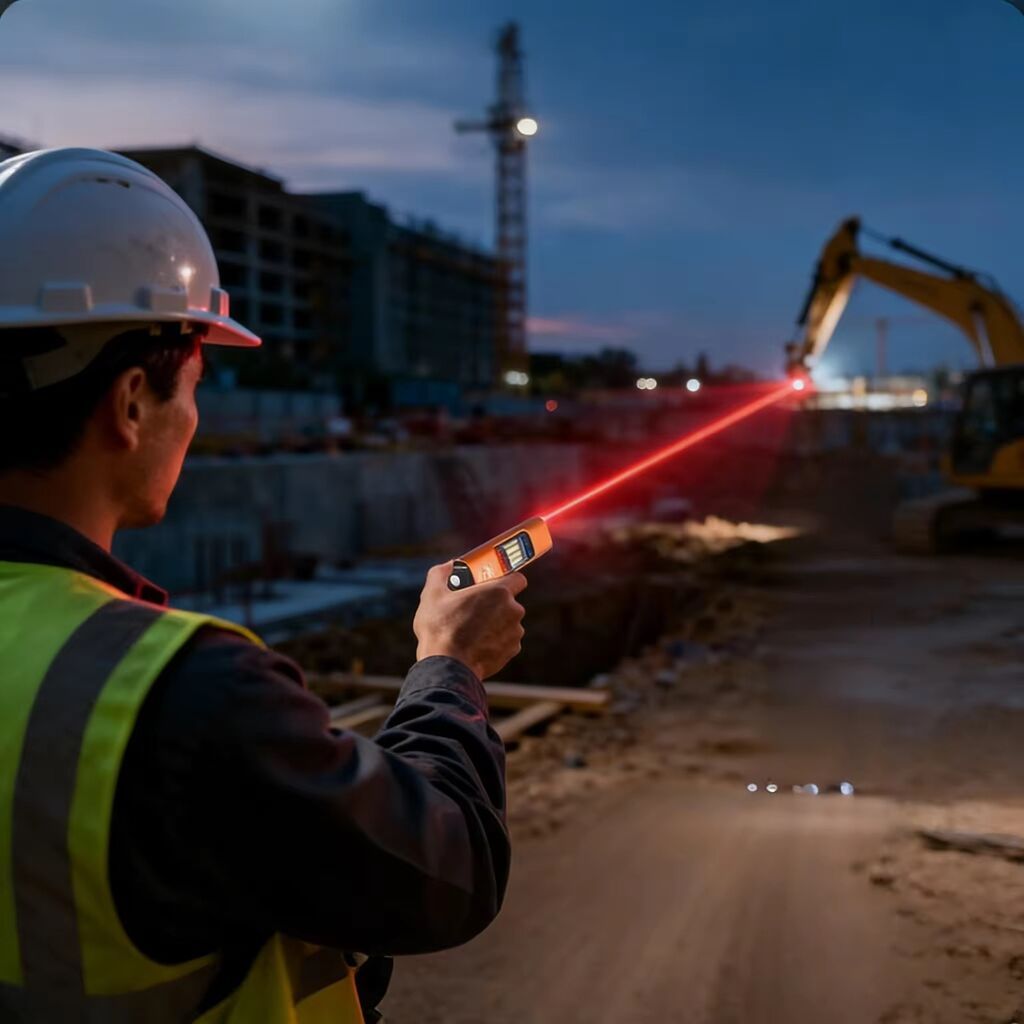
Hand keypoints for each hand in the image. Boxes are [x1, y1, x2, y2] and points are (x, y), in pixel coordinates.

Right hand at [413, 562, 526, 679]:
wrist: (447, 666)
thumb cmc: (441, 628)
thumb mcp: (433, 593)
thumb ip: (442, 573)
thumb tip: (449, 566)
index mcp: (499, 592)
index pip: (517, 578)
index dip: (505, 579)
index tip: (491, 584)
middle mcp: (513, 611)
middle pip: (509, 601)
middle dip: (494, 604)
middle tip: (472, 608)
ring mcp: (514, 633)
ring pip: (507, 621)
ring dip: (494, 623)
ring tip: (471, 630)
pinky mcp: (511, 651)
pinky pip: (505, 640)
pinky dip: (494, 640)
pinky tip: (475, 644)